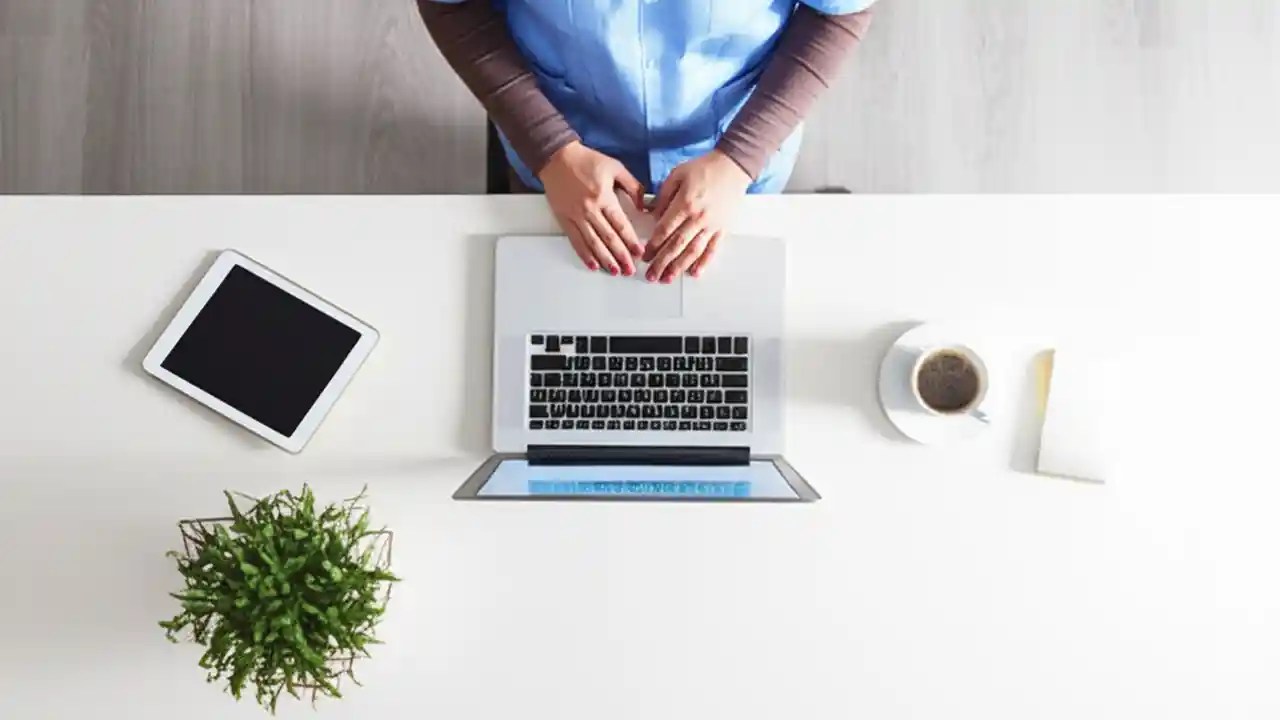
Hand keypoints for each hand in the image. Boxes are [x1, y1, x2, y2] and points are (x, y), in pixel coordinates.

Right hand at [539, 141, 644, 275]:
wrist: (557, 157)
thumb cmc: (586, 160)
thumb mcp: (615, 167)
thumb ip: (633, 186)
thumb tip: (643, 205)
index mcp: (604, 197)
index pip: (621, 225)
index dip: (631, 241)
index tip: (639, 252)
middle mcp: (590, 209)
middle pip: (608, 238)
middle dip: (621, 256)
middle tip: (630, 269)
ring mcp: (576, 216)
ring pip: (593, 243)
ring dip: (605, 259)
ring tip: (615, 271)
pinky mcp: (564, 219)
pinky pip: (576, 241)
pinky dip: (585, 255)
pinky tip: (593, 264)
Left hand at [644, 149, 749, 281]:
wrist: (733, 166)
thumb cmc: (704, 168)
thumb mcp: (677, 175)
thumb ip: (663, 196)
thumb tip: (652, 215)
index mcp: (684, 204)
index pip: (664, 231)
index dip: (653, 246)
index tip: (645, 256)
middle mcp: (698, 218)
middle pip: (676, 245)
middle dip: (662, 262)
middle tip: (652, 275)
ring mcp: (712, 225)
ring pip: (693, 251)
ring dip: (679, 267)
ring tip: (668, 278)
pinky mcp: (723, 228)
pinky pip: (712, 249)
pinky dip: (704, 262)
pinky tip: (695, 273)